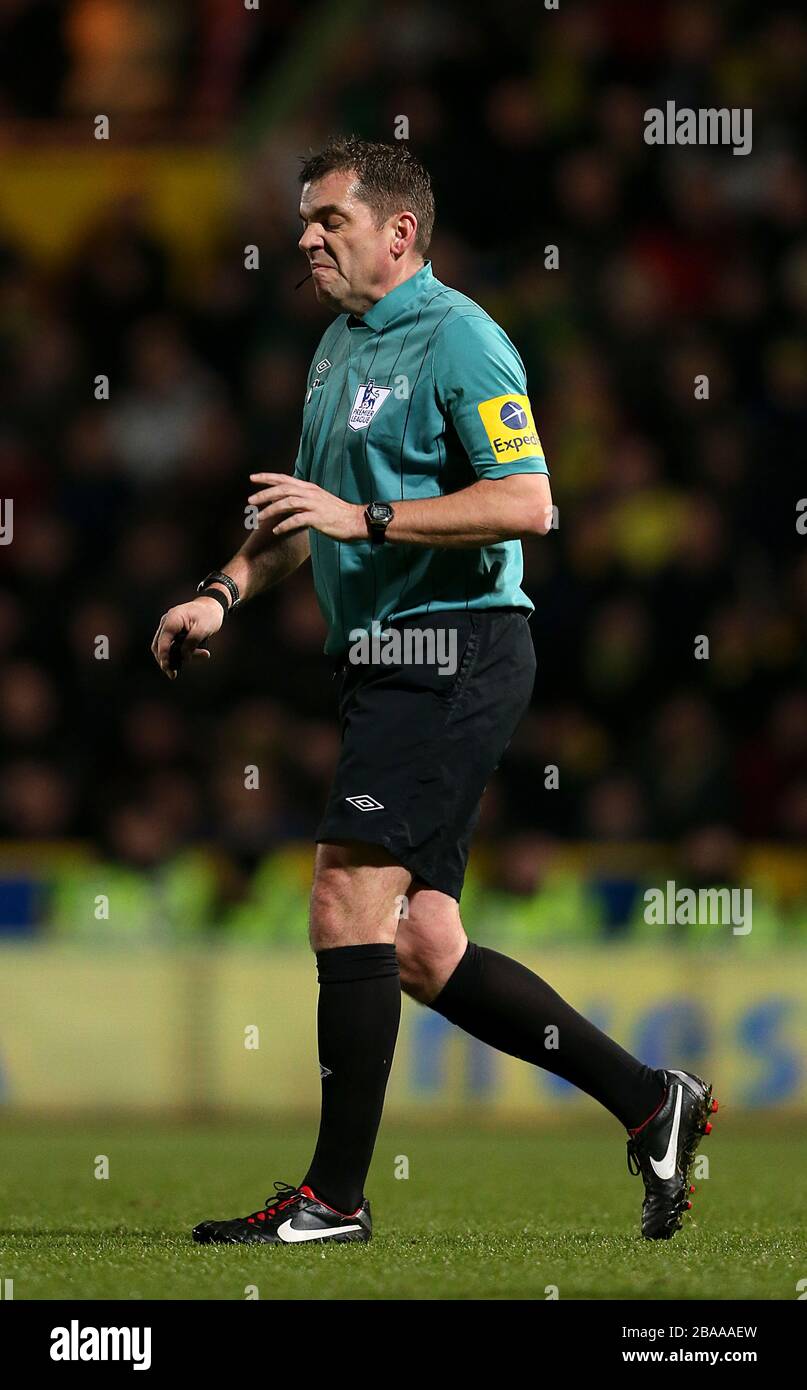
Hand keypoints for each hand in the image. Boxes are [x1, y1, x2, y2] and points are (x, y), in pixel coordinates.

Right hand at [151, 596, 223, 679]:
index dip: (164, 655)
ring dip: (170, 658)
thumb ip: (192, 642)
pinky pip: (170, 645)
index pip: (163, 639)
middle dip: (164, 660)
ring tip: (178, 671)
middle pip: (158, 645)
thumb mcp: (204, 629)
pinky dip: (175, 654)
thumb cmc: (209, 615)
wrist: (211, 606)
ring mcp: (168, 626)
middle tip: (172, 674)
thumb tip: (184, 657)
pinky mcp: (172, 631)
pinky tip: (185, 660)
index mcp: (173, 618)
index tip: (167, 667)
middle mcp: (167, 622)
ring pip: (163, 647)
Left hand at [248, 473, 364, 541]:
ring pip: (287, 503)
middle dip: (264, 494)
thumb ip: (303, 500)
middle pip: (282, 489)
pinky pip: (297, 520)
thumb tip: (287, 502)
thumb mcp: (318, 501)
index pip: (284, 479)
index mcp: (308, 488)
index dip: (267, 477)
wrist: (356, 521)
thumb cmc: (337, 513)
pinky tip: (276, 531)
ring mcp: (314, 504)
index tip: (252, 478)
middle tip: (250, 501)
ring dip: (271, 510)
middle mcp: (310, 493)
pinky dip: (285, 525)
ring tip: (259, 518)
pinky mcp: (318, 518)